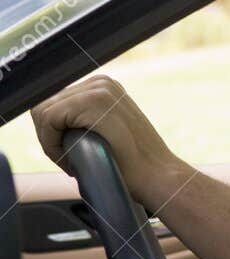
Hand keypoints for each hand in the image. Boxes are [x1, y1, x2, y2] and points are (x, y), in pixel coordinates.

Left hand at [31, 76, 185, 203]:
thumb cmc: (135, 164)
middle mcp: (100, 82)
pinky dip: (51, 143)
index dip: (52, 132)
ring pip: (43, 111)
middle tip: (68, 160)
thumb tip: (58, 126)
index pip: (55, 102)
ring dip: (49, 140)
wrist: (157, 175)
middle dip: (49, 136)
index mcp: (104, 87)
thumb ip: (88, 121)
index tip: (69, 154)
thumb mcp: (110, 132)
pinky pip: (48, 118)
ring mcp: (98, 89)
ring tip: (70, 160)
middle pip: (45, 105)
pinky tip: (69, 159)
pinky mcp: (91, 102)